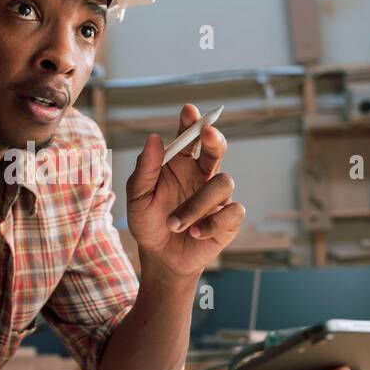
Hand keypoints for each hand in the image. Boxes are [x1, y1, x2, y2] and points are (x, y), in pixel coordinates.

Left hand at [125, 104, 244, 278]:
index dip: (192, 121)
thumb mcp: (137, 198)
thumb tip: (153, 138)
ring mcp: (217, 196)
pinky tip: (194, 233)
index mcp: (180, 163)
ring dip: (197, 204)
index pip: (189, 135)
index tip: (189, 111)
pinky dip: (211, 223)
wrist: (160, 258)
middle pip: (216, 147)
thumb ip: (144, 170)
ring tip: (175, 224)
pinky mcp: (228, 219)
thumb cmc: (148, 223)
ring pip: (223, 183)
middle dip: (214, 138)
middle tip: (208, 132)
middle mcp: (201, 174)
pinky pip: (232, 211)